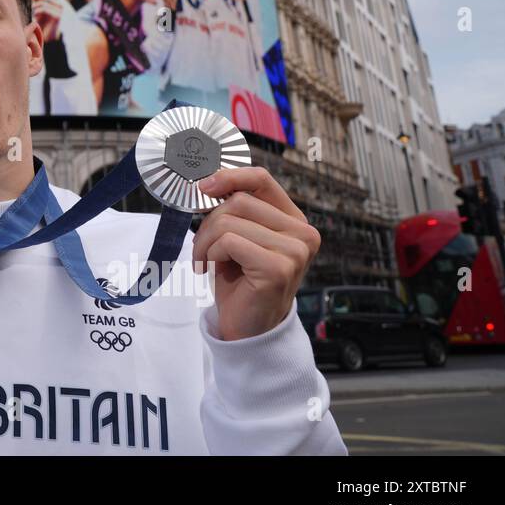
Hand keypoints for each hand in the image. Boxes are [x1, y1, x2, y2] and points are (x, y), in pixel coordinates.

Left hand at [32, 0, 62, 41]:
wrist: (44, 38)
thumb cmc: (38, 23)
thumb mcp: (35, 9)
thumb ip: (36, 0)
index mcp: (53, 1)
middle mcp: (57, 4)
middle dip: (35, 1)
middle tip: (31, 9)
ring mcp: (59, 10)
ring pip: (44, 2)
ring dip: (35, 7)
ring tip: (33, 14)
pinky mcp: (57, 16)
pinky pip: (45, 8)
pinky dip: (37, 11)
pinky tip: (35, 16)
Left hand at [194, 168, 320, 340]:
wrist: (247, 328)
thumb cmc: (240, 281)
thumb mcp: (238, 237)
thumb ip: (233, 210)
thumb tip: (208, 181)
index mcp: (294, 220)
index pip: (261, 179)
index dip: (229, 176)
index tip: (203, 186)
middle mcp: (302, 233)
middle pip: (238, 200)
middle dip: (208, 222)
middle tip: (202, 247)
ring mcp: (294, 251)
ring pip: (229, 220)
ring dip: (205, 241)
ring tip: (206, 260)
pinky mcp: (278, 268)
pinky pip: (229, 241)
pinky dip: (210, 254)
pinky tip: (210, 270)